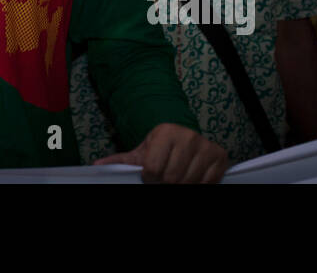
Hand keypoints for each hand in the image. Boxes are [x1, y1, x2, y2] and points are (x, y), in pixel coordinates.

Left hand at [95, 123, 227, 182]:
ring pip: (189, 183)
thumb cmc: (160, 146)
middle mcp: (187, 136)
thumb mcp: (140, 150)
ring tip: (176, 176)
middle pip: (171, 179)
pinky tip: (191, 176)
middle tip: (163, 177)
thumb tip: (97, 165)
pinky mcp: (219, 156)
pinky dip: (198, 185)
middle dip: (164, 183)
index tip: (150, 175)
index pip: (153, 169)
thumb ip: (121, 160)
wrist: (183, 136)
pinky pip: (207, 183)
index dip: (149, 178)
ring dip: (181, 185)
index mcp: (165, 132)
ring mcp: (205, 146)